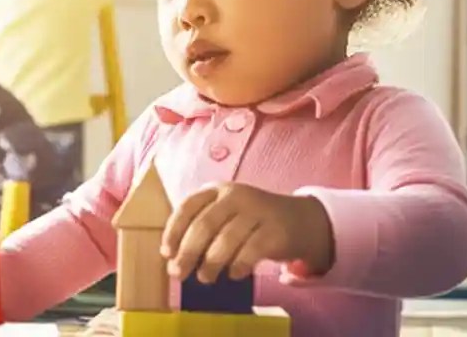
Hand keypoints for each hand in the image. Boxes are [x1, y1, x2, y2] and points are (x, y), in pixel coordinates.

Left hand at [160, 183, 332, 283]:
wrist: (299, 220)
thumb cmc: (251, 221)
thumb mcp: (226, 215)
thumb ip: (203, 228)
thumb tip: (174, 258)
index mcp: (217, 189)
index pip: (188, 206)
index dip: (173, 231)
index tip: (166, 253)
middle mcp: (236, 195)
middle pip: (204, 224)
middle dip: (187, 252)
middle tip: (179, 274)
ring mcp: (258, 210)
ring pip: (227, 239)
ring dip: (211, 263)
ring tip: (205, 278)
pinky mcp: (276, 230)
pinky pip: (251, 251)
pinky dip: (238, 265)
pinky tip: (234, 274)